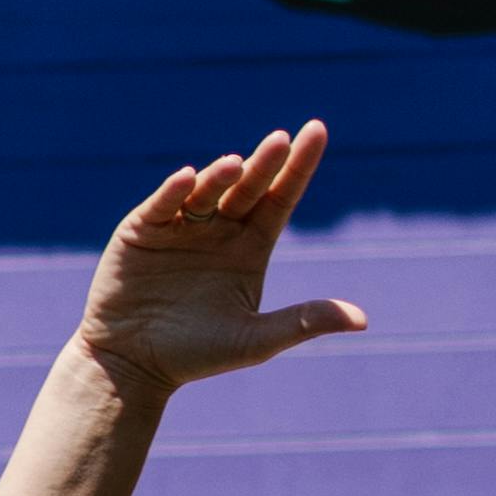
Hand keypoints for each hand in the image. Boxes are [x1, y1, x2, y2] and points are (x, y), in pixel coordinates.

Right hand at [76, 128, 372, 401]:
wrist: (133, 365)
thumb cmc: (198, 355)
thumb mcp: (256, 341)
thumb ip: (304, 322)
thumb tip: (362, 320)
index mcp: (250, 246)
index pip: (281, 197)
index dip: (299, 166)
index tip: (317, 130)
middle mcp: (219, 228)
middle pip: (248, 187)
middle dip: (265, 163)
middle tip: (281, 141)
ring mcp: (181, 225)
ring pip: (206, 191)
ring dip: (220, 175)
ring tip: (235, 164)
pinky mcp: (143, 229)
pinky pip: (162, 204)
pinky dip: (174, 191)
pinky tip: (189, 179)